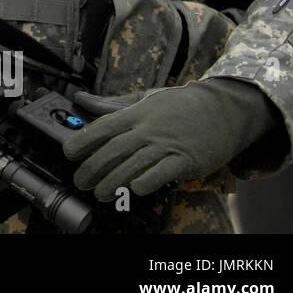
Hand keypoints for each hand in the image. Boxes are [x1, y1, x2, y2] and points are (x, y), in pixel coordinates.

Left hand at [63, 78, 276, 200]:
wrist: (223, 108)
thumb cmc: (180, 105)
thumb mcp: (145, 99)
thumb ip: (112, 104)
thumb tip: (81, 100)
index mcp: (137, 114)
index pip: (104, 127)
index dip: (83, 141)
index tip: (69, 153)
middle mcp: (149, 129)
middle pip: (114, 149)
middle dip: (93, 167)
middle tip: (80, 181)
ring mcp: (168, 144)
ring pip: (134, 164)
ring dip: (114, 181)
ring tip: (99, 193)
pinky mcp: (186, 160)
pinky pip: (163, 173)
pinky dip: (147, 180)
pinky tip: (134, 189)